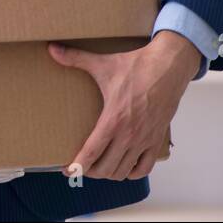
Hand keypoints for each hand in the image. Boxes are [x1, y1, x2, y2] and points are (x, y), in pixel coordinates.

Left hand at [47, 31, 199, 180]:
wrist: (169, 67)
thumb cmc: (137, 66)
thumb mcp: (102, 63)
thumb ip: (74, 58)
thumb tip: (52, 48)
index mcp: (113, 119)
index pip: (92, 152)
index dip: (77, 166)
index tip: (67, 171)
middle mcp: (129, 134)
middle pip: (106, 168)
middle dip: (90, 171)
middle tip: (80, 166)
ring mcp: (145, 139)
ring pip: (124, 171)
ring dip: (109, 173)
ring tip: (98, 167)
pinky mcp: (157, 139)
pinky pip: (145, 167)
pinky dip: (133, 172)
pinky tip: (123, 167)